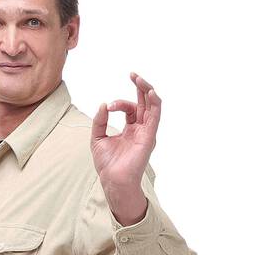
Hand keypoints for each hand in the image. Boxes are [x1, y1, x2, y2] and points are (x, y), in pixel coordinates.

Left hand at [90, 71, 160, 191]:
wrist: (112, 179)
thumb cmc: (106, 164)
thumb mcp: (97, 137)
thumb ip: (100, 121)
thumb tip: (103, 104)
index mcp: (130, 129)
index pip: (130, 108)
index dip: (119, 103)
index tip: (108, 107)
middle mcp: (141, 129)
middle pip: (145, 103)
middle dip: (140, 87)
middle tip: (133, 75)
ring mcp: (146, 133)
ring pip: (153, 107)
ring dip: (148, 91)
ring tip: (139, 79)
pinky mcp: (149, 137)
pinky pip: (155, 117)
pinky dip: (155, 103)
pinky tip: (150, 93)